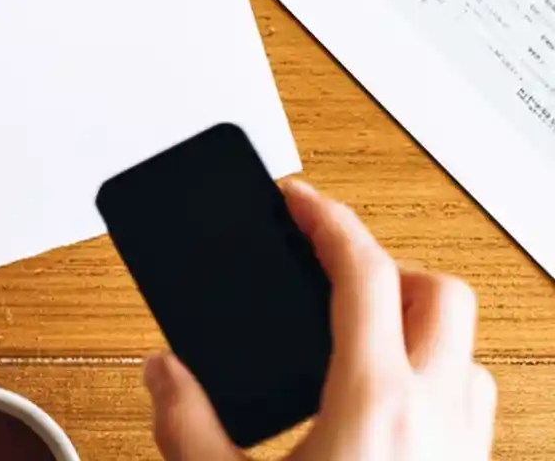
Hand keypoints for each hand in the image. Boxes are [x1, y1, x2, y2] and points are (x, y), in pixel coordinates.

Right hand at [143, 179, 495, 460]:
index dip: (326, 219)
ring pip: (466, 348)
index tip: (297, 200)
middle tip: (326, 275)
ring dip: (417, 325)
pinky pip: (471, 401)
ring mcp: (464, 451)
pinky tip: (384, 408)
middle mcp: (435, 418)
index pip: (362, 273)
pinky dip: (434, 378)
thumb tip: (164, 373)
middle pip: (437, 292)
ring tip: (356, 336)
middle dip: (382, 265)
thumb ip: (186, 425)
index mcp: (373, 403)